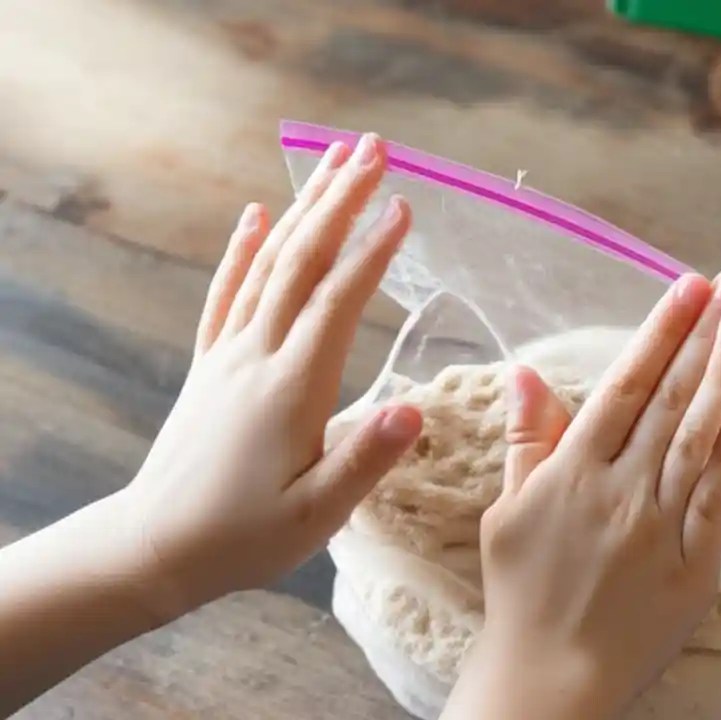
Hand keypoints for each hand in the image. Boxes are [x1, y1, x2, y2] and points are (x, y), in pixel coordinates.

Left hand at [124, 133, 422, 616]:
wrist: (155, 547)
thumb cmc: (243, 537)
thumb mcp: (317, 515)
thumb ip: (365, 460)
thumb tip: (415, 410)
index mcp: (292, 388)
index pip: (338, 302)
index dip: (372, 251)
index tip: (404, 205)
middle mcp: (256, 357)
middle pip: (301, 261)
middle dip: (340, 200)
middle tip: (374, 148)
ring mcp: (228, 356)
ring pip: (268, 265)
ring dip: (303, 209)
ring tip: (334, 162)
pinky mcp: (210, 367)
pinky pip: (227, 294)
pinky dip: (242, 249)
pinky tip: (256, 214)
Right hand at [444, 271, 720, 719]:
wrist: (549, 679)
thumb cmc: (521, 594)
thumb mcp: (506, 512)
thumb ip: (525, 441)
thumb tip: (528, 373)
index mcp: (571, 474)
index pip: (621, 387)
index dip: (657, 333)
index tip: (685, 287)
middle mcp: (618, 492)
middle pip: (667, 401)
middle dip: (702, 335)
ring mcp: (659, 528)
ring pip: (696, 439)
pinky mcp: (693, 565)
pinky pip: (715, 500)